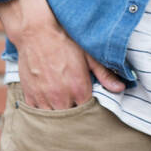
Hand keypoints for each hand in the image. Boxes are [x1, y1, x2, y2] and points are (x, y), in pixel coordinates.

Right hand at [0, 0, 124, 109]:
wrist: (37, 32)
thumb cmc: (65, 41)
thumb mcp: (88, 55)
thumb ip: (105, 74)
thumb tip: (120, 88)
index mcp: (79, 89)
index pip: (87, 112)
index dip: (88, 107)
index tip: (86, 101)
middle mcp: (61, 97)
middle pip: (70, 117)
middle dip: (73, 111)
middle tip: (72, 101)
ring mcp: (44, 98)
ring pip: (53, 118)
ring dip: (57, 111)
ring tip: (59, 102)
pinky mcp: (30, 96)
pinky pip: (36, 113)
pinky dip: (42, 110)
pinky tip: (46, 100)